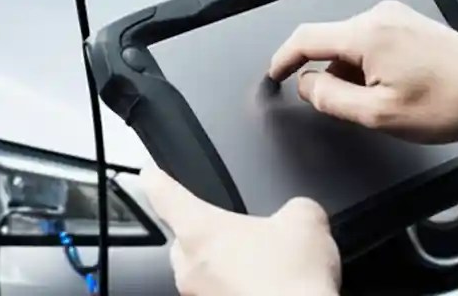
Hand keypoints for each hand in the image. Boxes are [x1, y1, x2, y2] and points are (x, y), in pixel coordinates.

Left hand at [142, 167, 339, 295]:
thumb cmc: (293, 283)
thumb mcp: (306, 220)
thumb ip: (293, 207)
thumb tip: (295, 215)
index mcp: (201, 230)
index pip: (165, 195)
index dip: (157, 179)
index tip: (151, 174)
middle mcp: (190, 267)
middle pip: (187, 238)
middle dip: (214, 234)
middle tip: (247, 236)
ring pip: (204, 272)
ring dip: (227, 266)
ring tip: (267, 269)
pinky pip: (217, 294)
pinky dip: (236, 290)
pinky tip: (268, 290)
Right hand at [268, 0, 457, 143]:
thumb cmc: (449, 104)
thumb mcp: (378, 115)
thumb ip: (331, 99)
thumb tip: (308, 86)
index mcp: (367, 34)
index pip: (305, 37)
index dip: (283, 58)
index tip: (274, 75)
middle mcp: (379, 15)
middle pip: (330, 42)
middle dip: (329, 75)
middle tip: (354, 108)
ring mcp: (397, 15)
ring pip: (351, 43)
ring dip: (353, 73)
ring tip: (387, 102)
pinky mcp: (410, 22)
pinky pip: (372, 41)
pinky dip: (370, 65)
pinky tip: (396, 88)